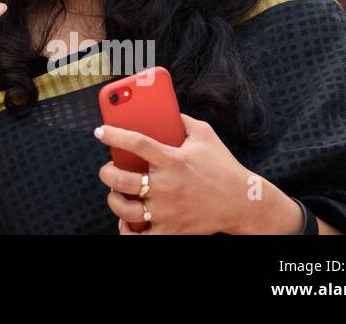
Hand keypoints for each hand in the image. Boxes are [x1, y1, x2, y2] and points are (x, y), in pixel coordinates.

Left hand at [95, 113, 252, 234]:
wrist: (245, 204)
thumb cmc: (223, 166)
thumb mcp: (205, 135)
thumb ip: (181, 119)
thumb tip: (162, 108)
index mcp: (173, 159)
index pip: (136, 143)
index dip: (113, 135)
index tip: (100, 131)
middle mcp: (168, 185)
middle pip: (121, 179)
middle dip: (106, 171)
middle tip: (108, 168)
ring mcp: (168, 210)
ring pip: (126, 209)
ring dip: (114, 200)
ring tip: (116, 192)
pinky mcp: (173, 230)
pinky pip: (142, 237)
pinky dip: (128, 230)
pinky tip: (126, 222)